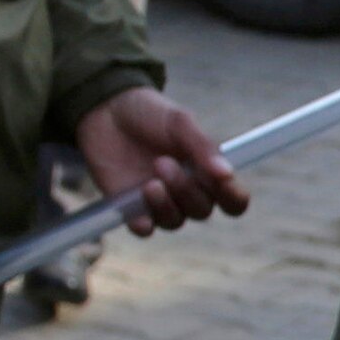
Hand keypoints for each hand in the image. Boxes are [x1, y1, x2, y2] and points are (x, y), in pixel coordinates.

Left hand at [73, 88, 246, 234]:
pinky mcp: (130, 208)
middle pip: (201, 210)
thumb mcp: (180, 122)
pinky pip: (144, 229)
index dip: (232, 197)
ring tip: (150, 181)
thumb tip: (227, 174)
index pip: (233, 200)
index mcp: (206, 172)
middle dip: (186, 190)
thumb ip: (204, 147)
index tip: (220, 181)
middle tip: (163, 162)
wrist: (105, 110)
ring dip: (165, 205)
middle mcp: (187, 192)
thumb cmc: (150, 113)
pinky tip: (136, 206)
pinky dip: (143, 223)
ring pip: (174, 222)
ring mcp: (159, 202)